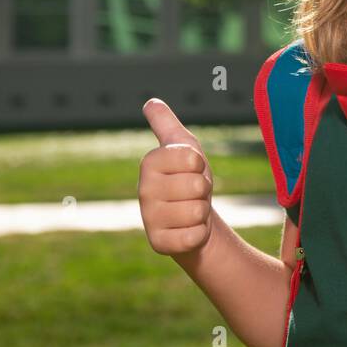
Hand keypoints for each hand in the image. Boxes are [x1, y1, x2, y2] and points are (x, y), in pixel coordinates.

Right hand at [138, 98, 215, 256]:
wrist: (192, 218)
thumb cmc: (188, 177)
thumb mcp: (182, 146)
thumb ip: (166, 124)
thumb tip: (150, 102)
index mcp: (149, 163)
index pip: (192, 159)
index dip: (200, 166)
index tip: (191, 171)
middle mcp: (143, 191)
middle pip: (197, 186)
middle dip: (203, 191)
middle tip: (192, 194)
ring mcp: (149, 219)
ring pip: (197, 211)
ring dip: (202, 212)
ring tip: (190, 210)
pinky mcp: (160, 244)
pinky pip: (194, 236)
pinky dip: (199, 233)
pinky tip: (188, 231)